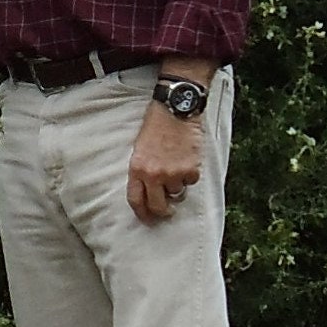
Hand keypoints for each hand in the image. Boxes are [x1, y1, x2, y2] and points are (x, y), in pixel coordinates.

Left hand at [127, 99, 204, 223]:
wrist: (176, 108)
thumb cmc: (156, 124)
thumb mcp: (140, 147)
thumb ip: (142, 169)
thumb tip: (148, 189)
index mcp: (137, 168)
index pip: (136, 200)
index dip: (142, 213)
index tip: (147, 218)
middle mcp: (154, 175)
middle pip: (158, 206)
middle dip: (163, 212)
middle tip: (167, 211)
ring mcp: (173, 173)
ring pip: (177, 193)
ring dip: (177, 186)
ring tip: (177, 168)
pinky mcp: (190, 169)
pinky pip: (191, 181)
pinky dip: (190, 174)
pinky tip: (187, 159)